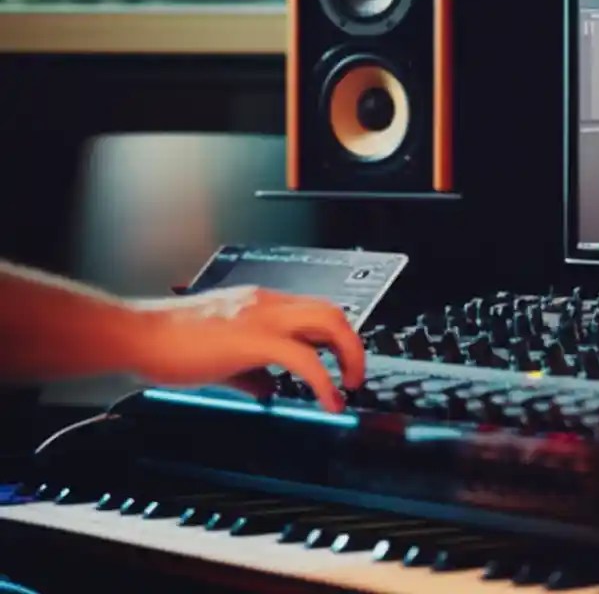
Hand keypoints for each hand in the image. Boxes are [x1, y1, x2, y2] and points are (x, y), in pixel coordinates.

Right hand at [127, 286, 364, 411]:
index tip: (343, 361)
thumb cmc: (167, 342)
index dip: (336, 336)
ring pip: (328, 322)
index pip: (314, 310)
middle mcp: (266, 304)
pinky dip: (325, 381)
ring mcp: (261, 317)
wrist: (136, 334)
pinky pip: (304, 358)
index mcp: (260, 304)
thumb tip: (269, 388)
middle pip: (332, 311)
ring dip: (350, 355)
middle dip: (354, 344)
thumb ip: (249, 371)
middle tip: (355, 375)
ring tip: (349, 386)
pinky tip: (328, 400)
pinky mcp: (253, 339)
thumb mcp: (219, 357)